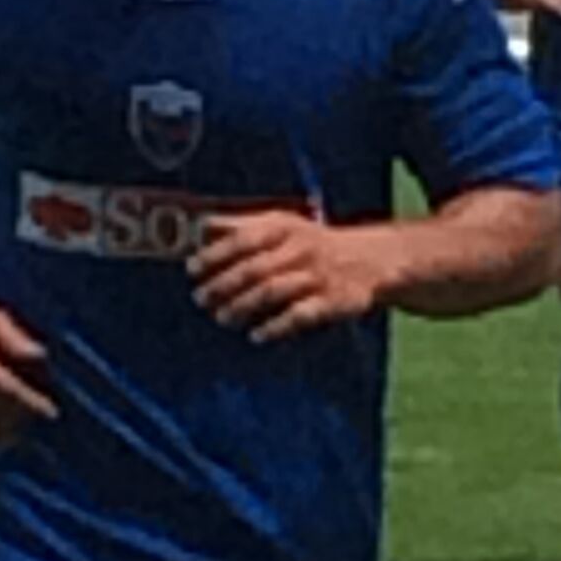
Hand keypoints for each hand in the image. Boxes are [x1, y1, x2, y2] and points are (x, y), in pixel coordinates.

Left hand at [191, 212, 388, 342]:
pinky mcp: (331, 302)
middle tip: (201, 299)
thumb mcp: (281, 225)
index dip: (214, 254)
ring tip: (222, 318)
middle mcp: (300, 249)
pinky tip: (256, 335)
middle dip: (222, 286)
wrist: (369, 260)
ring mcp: (316, 276)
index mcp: (284, 228)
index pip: (242, 239)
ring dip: (242, 307)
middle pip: (253, 269)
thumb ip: (242, 225)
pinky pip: (299, 316)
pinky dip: (275, 327)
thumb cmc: (312, 243)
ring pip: (272, 292)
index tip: (191, 269)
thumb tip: (201, 226)